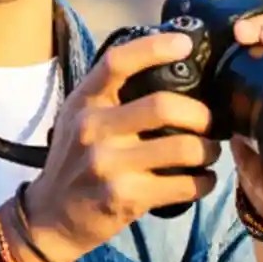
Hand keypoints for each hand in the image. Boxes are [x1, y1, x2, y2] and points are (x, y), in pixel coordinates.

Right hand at [25, 32, 222, 261]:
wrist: (51, 218)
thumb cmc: (73, 162)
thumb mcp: (78, 120)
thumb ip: (109, 97)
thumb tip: (165, 70)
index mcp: (83, 102)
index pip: (117, 62)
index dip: (153, 48)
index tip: (184, 43)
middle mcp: (93, 128)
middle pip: (163, 106)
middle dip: (201, 114)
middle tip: (211, 122)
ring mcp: (109, 164)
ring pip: (183, 148)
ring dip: (208, 150)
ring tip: (209, 152)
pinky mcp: (126, 197)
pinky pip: (184, 185)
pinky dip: (204, 182)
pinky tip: (202, 181)